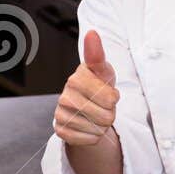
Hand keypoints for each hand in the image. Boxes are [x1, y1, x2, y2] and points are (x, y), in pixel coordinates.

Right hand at [53, 29, 118, 147]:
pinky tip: (88, 127)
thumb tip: (92, 33)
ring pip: (98, 130)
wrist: (86, 109)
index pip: (110, 98)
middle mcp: (64, 97)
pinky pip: (89, 140)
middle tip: (103, 107)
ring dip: (102, 126)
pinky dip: (94, 137)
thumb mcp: (103, 71)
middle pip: (106, 117)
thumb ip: (98, 55)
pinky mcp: (61, 131)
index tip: (108, 94)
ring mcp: (60, 115)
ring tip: (95, 116)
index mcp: (76, 79)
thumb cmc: (98, 86)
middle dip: (110, 114)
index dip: (114, 99)